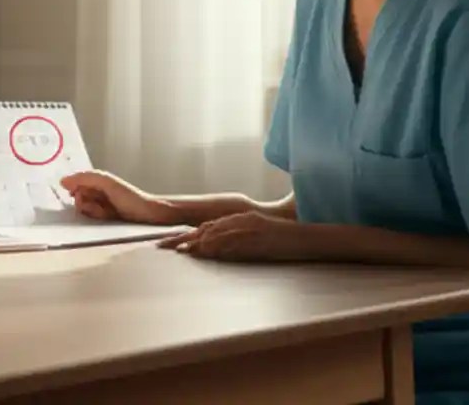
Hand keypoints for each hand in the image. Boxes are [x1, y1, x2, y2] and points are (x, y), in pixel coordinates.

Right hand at [59, 171, 179, 224]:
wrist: (149, 215)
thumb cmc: (131, 197)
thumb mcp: (107, 183)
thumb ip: (85, 178)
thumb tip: (63, 181)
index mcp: (96, 181)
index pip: (73, 185)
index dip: (75, 191)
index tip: (79, 195)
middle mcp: (95, 193)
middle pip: (76, 200)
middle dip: (86, 203)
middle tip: (100, 204)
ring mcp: (99, 207)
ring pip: (83, 212)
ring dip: (93, 212)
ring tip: (106, 212)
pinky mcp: (103, 220)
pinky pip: (90, 221)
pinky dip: (97, 219)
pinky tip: (107, 218)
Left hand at [158, 212, 323, 261]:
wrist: (305, 238)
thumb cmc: (284, 238)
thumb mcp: (259, 234)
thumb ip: (239, 238)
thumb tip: (219, 250)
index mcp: (240, 218)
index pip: (209, 226)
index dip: (188, 235)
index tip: (172, 243)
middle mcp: (241, 221)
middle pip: (206, 229)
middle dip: (183, 238)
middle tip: (162, 246)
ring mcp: (247, 228)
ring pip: (215, 235)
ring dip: (195, 243)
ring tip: (177, 250)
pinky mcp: (255, 237)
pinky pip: (231, 242)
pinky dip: (215, 247)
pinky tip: (203, 251)